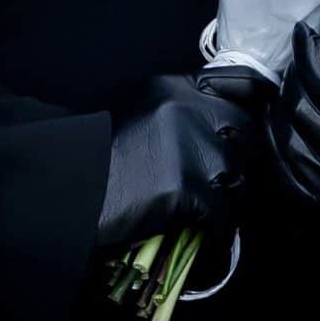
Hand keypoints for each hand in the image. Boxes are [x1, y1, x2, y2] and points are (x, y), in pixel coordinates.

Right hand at [95, 67, 271, 248]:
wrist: (68, 193)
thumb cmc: (101, 159)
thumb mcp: (141, 114)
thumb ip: (183, 111)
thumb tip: (224, 127)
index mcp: (176, 87)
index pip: (241, 87)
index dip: (251, 111)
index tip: (250, 132)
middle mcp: (187, 109)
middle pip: (243, 133)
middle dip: (238, 159)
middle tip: (226, 181)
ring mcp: (188, 148)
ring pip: (236, 174)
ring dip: (228, 196)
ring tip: (213, 210)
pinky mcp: (184, 188)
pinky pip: (221, 213)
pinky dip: (216, 228)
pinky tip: (206, 233)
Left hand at [268, 21, 319, 210]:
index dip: (310, 55)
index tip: (304, 33)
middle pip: (307, 116)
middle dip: (293, 82)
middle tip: (296, 61)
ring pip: (295, 151)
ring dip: (281, 116)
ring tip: (286, 90)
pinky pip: (298, 184)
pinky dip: (283, 154)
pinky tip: (284, 129)